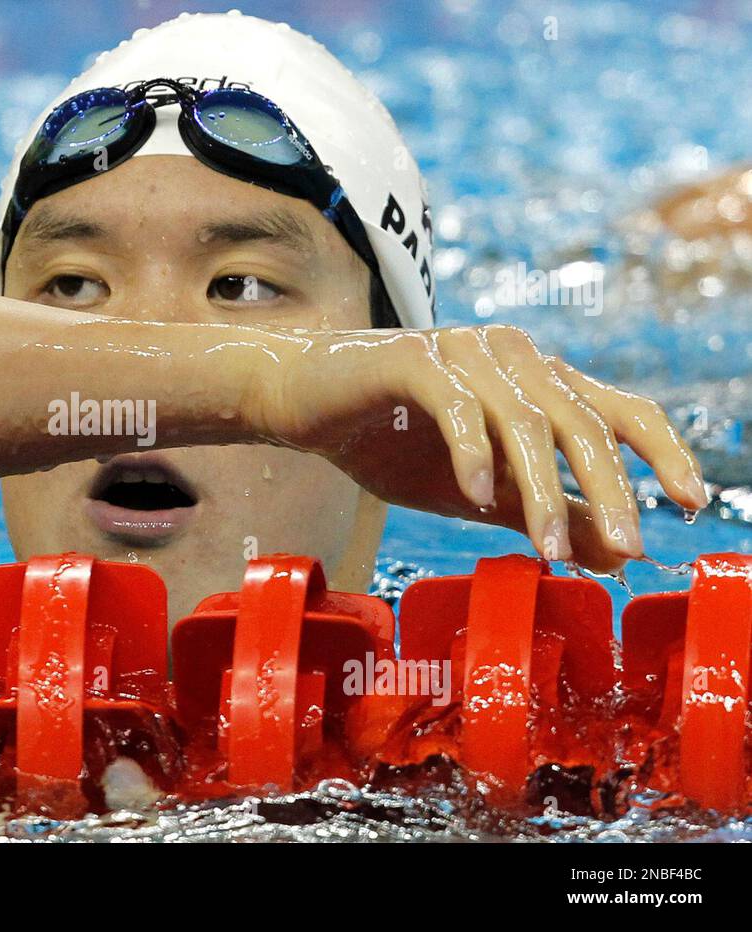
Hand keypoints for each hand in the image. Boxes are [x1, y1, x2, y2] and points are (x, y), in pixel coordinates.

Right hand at [266, 325, 707, 570]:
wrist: (301, 401)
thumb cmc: (390, 442)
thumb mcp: (479, 494)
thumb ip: (546, 514)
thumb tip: (621, 554)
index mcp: (538, 382)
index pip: (620, 411)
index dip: (662, 452)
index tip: (689, 503)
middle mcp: (513, 356)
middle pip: (583, 421)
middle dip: (608, 490)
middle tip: (625, 546)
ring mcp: (464, 351)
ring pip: (525, 420)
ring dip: (541, 491)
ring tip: (547, 551)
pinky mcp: (413, 357)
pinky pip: (458, 406)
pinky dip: (473, 454)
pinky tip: (476, 497)